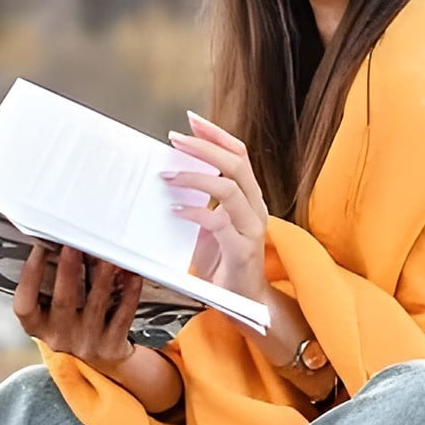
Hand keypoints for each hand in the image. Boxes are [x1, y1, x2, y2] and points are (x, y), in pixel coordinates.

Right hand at [12, 241, 141, 371]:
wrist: (102, 360)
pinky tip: (131, 274)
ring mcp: (87, 344)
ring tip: (107, 255)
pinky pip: (123, 315)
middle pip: (64, 301)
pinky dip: (129, 293)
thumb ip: (50, 284)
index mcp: (37, 326)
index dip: (30, 275)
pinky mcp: (112, 346)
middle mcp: (59, 337)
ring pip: (96, 305)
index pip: (25, 303)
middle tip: (73, 245)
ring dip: (102, 277)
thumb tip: (56, 241)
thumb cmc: (73, 323)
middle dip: (68, 271)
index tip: (39, 247)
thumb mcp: (52, 312)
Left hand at [161, 111, 272, 317]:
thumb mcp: (209, 226)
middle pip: (237, 164)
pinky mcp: (243, 249)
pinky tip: (176, 210)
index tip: (193, 120)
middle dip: (205, 147)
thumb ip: (199, 201)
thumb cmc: (224, 264)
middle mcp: (255, 208)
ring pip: (230, 189)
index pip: (239, 155)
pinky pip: (220, 223)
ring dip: (197, 177)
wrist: (246, 303)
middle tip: (175, 139)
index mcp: (250, 198)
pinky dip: (196, 212)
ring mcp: (252, 228)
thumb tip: (168, 175)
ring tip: (169, 175)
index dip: (217, 135)